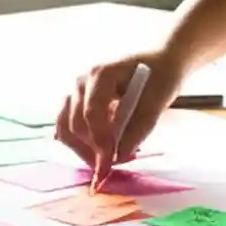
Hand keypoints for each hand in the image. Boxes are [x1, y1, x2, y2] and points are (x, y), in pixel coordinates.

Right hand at [56, 50, 186, 179]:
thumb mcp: (157, 101)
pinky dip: (78, 144)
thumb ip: (139, 128)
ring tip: (108, 160)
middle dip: (93, 150)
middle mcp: (81, 81)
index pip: (91, 113)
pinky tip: (92, 154)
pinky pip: (66, 128)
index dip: (100, 141)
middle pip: (75, 124)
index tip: (111, 164)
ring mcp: (74, 92)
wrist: (159, 62)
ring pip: (65, 129)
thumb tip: (119, 155)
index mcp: (101, 74)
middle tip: (118, 163)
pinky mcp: (75, 103)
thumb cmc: (160, 77)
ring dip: (83, 150)